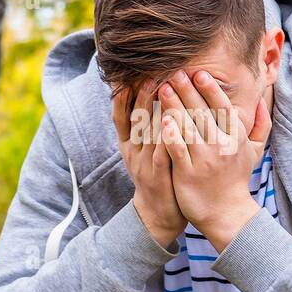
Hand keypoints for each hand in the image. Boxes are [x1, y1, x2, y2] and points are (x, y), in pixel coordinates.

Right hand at [112, 82, 185, 248]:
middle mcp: (132, 153)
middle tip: (149, 75)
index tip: (126, 78)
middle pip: (134, 121)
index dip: (121, 98)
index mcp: (127, 146)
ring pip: (147, 133)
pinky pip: (161, 154)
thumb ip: (147, 129)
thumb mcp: (146, 153)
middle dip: (141, 97)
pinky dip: (165, 137)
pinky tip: (172, 122)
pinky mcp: (157, 177)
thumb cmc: (158, 177)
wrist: (159, 216)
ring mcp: (143, 165)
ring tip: (162, 89)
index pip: (120, 118)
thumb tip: (152, 100)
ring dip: (154, 111)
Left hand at [158, 70, 271, 250]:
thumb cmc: (237, 179)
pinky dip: (171, 134)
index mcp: (236, 138)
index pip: (223, 108)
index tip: (199, 73)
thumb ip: (261, 125)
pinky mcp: (188, 174)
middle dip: (187, 90)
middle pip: (202, 112)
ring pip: (188, 127)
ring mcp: (204, 160)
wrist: (227, 214)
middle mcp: (221, 146)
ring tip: (162, 88)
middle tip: (174, 73)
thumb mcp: (255, 151)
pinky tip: (162, 119)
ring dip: (175, 105)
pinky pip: (178, 149)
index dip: (211, 89)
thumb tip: (262, 100)